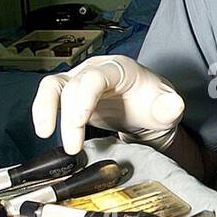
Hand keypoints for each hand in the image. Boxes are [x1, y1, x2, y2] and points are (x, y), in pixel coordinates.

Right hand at [32, 56, 183, 154]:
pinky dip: (43, 112)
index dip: (83, 98)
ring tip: (46, 134)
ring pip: (52, 86)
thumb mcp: (167, 107)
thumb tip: (173, 106)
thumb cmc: (154, 104)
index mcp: (120, 68)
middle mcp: (96, 69)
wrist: (145, 110)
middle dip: (69, 117)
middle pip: (72, 85)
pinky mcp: (70, 94)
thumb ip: (169, 107)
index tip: (79, 122)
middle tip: (74, 147)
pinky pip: (49, 97)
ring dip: (45, 109)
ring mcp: (80, 80)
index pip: (95, 77)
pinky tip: (46, 132)